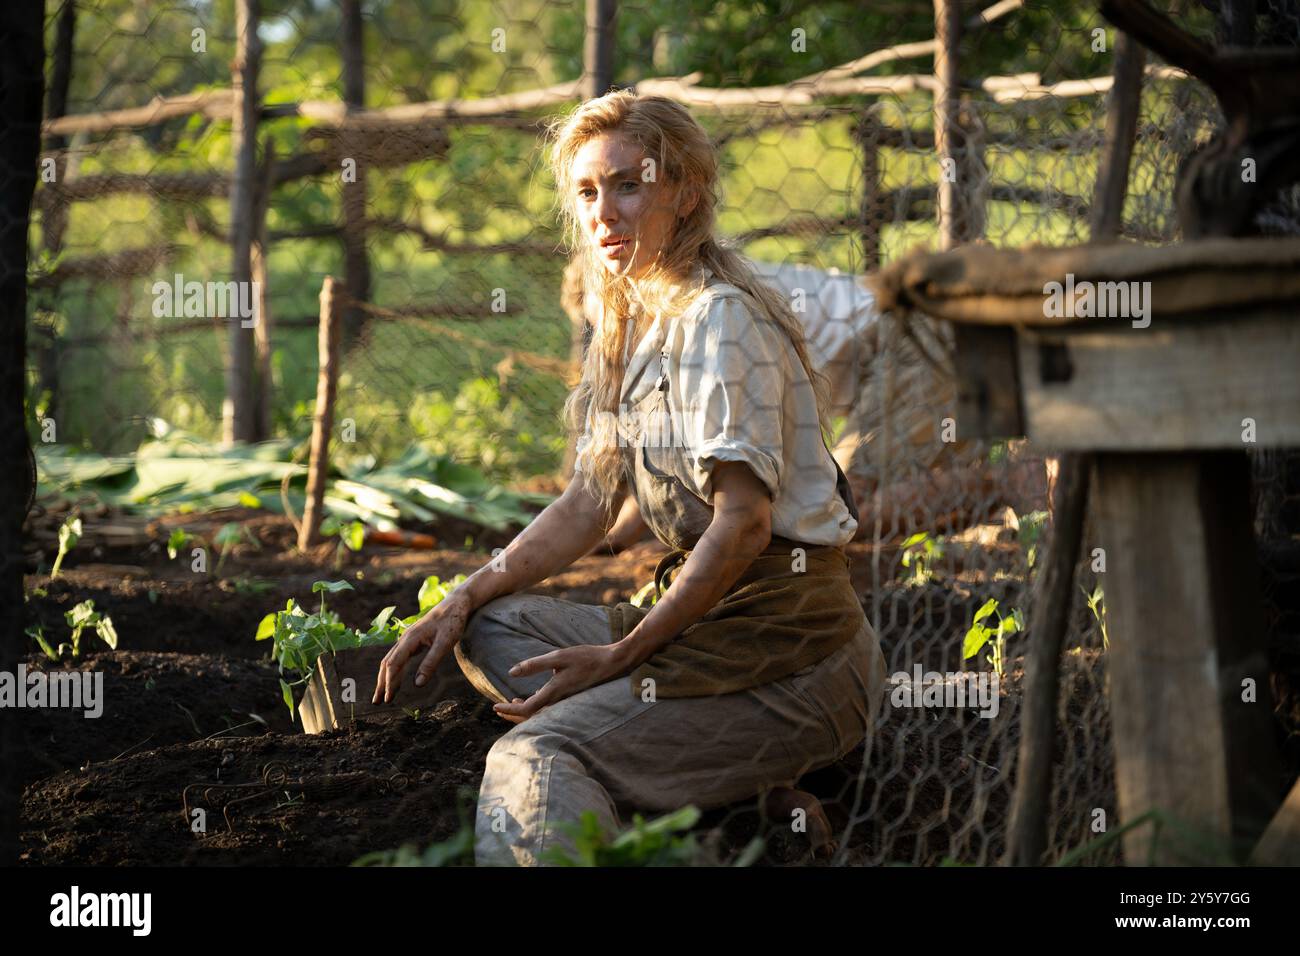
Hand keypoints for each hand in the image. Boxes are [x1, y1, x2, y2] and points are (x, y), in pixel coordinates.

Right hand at [372, 589, 474, 704]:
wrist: (456, 604)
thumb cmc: (452, 621)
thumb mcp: (445, 643)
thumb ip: (431, 662)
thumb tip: (418, 684)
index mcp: (410, 639)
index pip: (394, 664)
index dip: (389, 682)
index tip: (387, 698)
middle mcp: (405, 639)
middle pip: (387, 663)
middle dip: (381, 683)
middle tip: (377, 702)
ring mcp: (408, 640)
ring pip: (391, 661)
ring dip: (386, 678)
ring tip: (382, 695)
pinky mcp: (414, 641)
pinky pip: (400, 658)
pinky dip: (395, 671)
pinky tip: (396, 681)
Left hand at [492, 643, 632, 723]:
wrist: (613, 663)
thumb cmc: (587, 657)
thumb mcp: (558, 657)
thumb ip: (534, 665)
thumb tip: (512, 672)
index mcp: (554, 692)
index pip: (525, 709)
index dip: (508, 710)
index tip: (495, 707)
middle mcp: (559, 700)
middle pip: (531, 716)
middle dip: (513, 714)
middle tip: (498, 709)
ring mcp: (566, 701)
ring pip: (540, 713)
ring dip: (524, 710)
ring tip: (512, 703)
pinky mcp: (571, 697)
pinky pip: (549, 707)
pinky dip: (536, 705)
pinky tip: (534, 695)